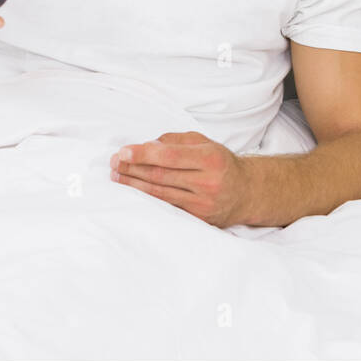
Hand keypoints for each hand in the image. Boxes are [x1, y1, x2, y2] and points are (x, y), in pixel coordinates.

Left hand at [110, 131, 249, 227]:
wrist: (246, 192)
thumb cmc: (221, 164)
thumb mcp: (205, 143)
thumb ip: (176, 140)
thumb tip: (147, 146)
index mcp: (210, 158)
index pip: (170, 156)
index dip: (143, 154)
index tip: (123, 152)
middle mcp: (208, 182)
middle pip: (161, 176)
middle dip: (133, 169)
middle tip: (114, 163)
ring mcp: (202, 204)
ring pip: (160, 194)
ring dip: (134, 185)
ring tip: (117, 177)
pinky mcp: (198, 220)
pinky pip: (167, 208)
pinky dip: (147, 200)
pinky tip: (133, 193)